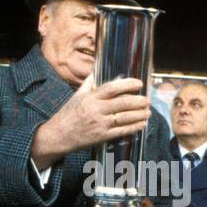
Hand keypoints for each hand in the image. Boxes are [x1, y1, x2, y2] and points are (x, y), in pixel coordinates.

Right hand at [31, 75, 150, 166]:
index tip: (139, 83)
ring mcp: (100, 124)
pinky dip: (134, 127)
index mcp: (90, 98)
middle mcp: (96, 110)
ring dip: (139, 114)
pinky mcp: (102, 137)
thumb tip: (97, 70)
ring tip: (148, 111)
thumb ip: (89, 83)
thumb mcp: (77, 96)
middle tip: (148, 99)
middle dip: (138, 101)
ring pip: (125, 117)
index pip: (112, 88)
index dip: (128, 84)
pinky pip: (121, 131)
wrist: (58, 135)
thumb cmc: (68, 114)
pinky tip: (142, 124)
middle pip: (122, 103)